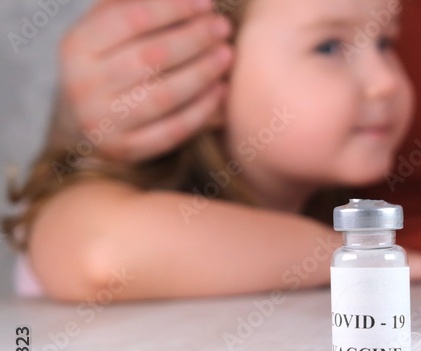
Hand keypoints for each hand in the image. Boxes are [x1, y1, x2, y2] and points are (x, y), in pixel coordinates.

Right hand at [50, 0, 233, 161]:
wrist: (82, 123)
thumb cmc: (107, 63)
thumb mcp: (106, 30)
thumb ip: (133, 7)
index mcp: (77, 46)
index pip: (132, 19)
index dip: (174, 9)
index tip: (206, 4)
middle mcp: (84, 85)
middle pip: (152, 57)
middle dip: (195, 38)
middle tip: (223, 27)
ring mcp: (104, 122)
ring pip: (165, 95)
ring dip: (203, 72)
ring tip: (227, 54)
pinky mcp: (126, 149)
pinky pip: (173, 130)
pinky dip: (202, 110)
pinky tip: (221, 90)